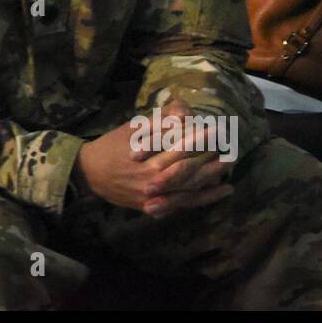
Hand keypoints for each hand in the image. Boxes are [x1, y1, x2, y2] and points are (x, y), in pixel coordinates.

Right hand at [74, 98, 233, 217]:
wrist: (89, 173)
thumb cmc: (112, 145)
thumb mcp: (132, 128)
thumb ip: (160, 122)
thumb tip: (185, 114)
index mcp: (148, 160)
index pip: (180, 149)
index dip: (200, 139)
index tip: (217, 129)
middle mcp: (154, 182)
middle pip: (190, 172)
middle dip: (212, 161)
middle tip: (232, 150)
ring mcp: (155, 198)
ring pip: (190, 190)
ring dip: (212, 180)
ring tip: (230, 168)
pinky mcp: (154, 207)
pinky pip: (183, 204)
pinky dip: (203, 199)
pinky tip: (220, 192)